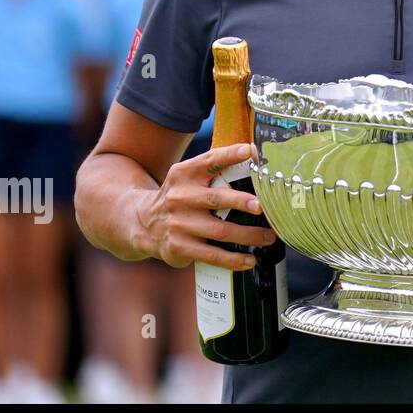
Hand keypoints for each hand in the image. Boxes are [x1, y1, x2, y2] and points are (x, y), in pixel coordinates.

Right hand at [133, 142, 276, 270]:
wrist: (142, 224)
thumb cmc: (180, 197)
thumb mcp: (188, 178)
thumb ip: (214, 169)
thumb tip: (254, 157)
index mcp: (184, 174)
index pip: (209, 161)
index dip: (229, 155)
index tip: (249, 151)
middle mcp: (180, 197)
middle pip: (216, 199)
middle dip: (241, 202)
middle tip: (263, 206)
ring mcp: (178, 224)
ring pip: (220, 231)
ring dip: (249, 235)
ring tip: (269, 236)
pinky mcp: (178, 247)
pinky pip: (212, 255)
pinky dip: (233, 259)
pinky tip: (250, 260)